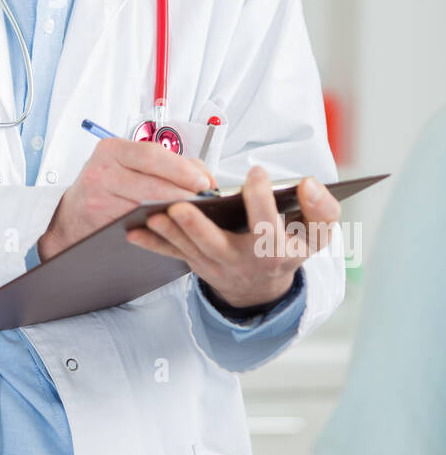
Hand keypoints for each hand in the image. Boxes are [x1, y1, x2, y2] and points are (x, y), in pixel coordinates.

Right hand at [37, 137, 216, 262]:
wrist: (73, 214)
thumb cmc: (107, 185)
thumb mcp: (128, 164)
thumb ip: (166, 163)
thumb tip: (203, 174)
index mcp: (112, 149)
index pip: (151, 154)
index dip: (181, 169)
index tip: (203, 181)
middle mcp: (101, 170)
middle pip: (150, 181)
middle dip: (182, 193)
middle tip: (203, 200)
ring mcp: (98, 196)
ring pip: (145, 205)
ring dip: (173, 210)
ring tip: (192, 213)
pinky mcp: (99, 220)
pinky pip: (135, 223)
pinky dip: (157, 225)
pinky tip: (171, 225)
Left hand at [125, 164, 340, 306]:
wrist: (264, 283)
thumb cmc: (291, 244)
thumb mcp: (317, 232)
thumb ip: (321, 208)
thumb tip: (309, 184)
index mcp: (277, 251)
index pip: (270, 228)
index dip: (263, 201)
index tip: (257, 172)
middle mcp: (245, 262)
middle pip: (221, 247)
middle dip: (200, 228)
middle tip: (180, 206)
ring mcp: (218, 266)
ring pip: (191, 251)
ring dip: (170, 233)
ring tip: (153, 214)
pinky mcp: (197, 264)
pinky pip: (173, 255)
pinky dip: (152, 245)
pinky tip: (133, 231)